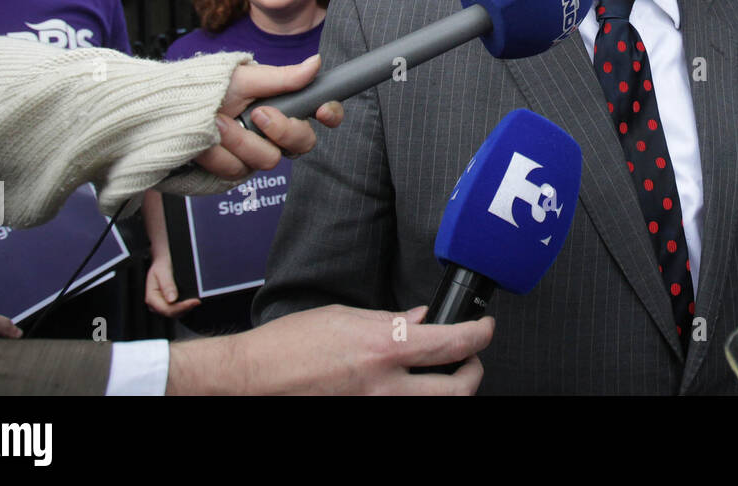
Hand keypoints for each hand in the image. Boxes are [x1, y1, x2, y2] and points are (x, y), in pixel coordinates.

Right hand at [144, 252, 200, 318]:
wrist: (163, 261)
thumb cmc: (161, 265)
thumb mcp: (163, 271)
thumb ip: (167, 285)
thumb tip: (172, 299)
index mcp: (151, 298)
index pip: (167, 309)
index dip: (182, 307)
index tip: (194, 301)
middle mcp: (156, 304)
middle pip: (172, 313)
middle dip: (186, 308)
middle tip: (198, 301)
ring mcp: (163, 305)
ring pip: (176, 313)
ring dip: (187, 308)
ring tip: (196, 300)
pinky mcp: (169, 304)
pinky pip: (179, 309)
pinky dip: (186, 306)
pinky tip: (192, 300)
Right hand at [167, 304, 493, 394]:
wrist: (253, 379)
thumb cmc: (290, 345)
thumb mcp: (346, 318)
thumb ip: (392, 320)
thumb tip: (422, 318)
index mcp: (384, 348)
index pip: (453, 344)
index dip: (479, 334)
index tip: (484, 328)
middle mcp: (385, 386)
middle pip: (458, 390)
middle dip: (473, 371)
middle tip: (468, 357)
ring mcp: (375, 409)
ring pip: (435, 407)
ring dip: (445, 390)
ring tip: (439, 373)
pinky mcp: (364, 419)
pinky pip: (404, 410)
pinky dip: (412, 398)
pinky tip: (407, 385)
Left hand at [194, 55, 343, 179]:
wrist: (164, 112)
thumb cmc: (201, 89)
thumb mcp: (243, 78)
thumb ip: (282, 77)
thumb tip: (315, 63)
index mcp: (281, 104)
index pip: (319, 111)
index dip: (329, 112)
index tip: (322, 110)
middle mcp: (272, 131)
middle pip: (302, 143)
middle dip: (280, 129)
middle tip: (257, 114)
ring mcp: (254, 153)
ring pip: (268, 159)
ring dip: (238, 139)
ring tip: (216, 122)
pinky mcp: (234, 171)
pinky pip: (237, 171)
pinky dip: (218, 154)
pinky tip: (206, 141)